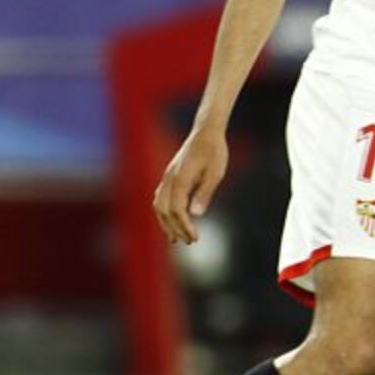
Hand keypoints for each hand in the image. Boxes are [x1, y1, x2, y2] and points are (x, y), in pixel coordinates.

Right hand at [153, 127, 227, 244]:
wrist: (206, 132)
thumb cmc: (214, 151)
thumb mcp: (215, 172)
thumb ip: (204, 193)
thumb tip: (195, 215)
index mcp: (180, 179)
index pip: (177, 210)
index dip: (184, 226)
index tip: (195, 238)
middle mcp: (169, 179)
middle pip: (164, 211)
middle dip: (175, 229)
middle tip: (189, 242)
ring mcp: (167, 177)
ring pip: (158, 205)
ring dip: (166, 223)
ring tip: (175, 238)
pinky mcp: (169, 175)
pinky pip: (160, 198)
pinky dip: (163, 212)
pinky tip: (171, 220)